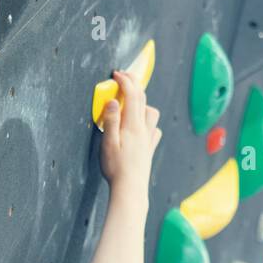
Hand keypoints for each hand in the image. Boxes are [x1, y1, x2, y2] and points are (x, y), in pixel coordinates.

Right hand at [97, 70, 160, 196]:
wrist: (130, 189)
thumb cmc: (116, 169)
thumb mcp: (108, 143)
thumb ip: (111, 120)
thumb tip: (114, 100)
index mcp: (132, 126)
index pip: (132, 95)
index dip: (125, 80)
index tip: (116, 73)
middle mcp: (143, 129)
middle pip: (142, 99)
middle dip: (133, 84)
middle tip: (123, 78)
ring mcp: (148, 139)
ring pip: (152, 112)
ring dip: (143, 103)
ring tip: (132, 104)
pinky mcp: (149, 149)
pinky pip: (154, 129)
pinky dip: (149, 123)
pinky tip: (142, 127)